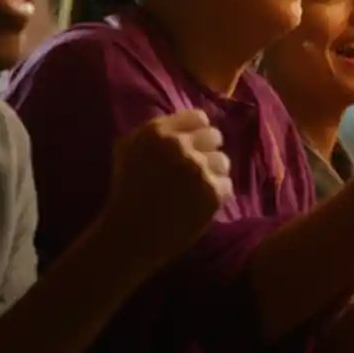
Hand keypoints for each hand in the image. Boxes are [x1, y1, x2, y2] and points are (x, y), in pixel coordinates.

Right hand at [107, 110, 232, 270]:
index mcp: (157, 132)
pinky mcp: (212, 192)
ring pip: (223, 161)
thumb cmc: (126, 192)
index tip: (195, 144)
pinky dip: (216, 194)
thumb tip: (186, 122)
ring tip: (197, 188)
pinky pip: (227, 185)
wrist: (131, 234)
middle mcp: (179, 146)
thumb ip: (156, 131)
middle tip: (197, 167)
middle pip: (215, 136)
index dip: (199, 131)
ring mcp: (198, 168)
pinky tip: (199, 203)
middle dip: (208, 150)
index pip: (198, 117)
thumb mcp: (129, 149)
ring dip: (214, 173)